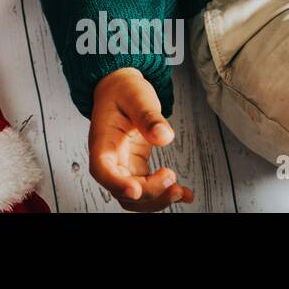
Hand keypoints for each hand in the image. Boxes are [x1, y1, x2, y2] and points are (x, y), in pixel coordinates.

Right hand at [88, 68, 193, 211]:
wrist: (120, 88)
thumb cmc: (123, 91)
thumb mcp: (136, 96)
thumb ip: (149, 116)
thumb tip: (164, 136)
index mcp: (102, 140)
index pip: (102, 169)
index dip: (116, 183)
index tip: (135, 189)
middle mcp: (109, 158)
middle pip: (121, 190)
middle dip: (148, 194)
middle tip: (172, 179)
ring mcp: (123, 165)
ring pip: (134, 197)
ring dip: (157, 200)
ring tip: (181, 192)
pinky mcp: (136, 167)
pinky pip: (148, 189)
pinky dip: (165, 194)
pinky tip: (185, 193)